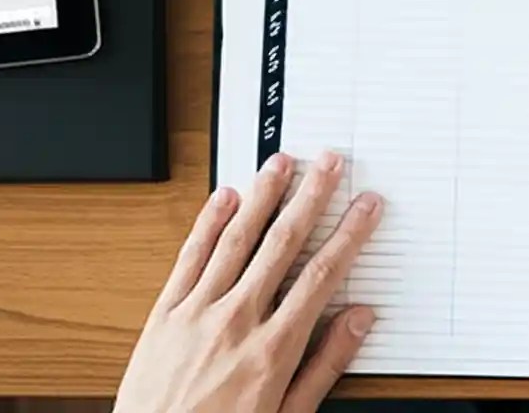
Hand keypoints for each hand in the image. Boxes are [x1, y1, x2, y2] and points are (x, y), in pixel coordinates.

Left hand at [114, 151, 382, 412]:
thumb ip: (325, 365)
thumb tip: (357, 321)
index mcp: (272, 350)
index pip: (322, 276)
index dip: (349, 235)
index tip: (364, 207)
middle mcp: (236, 322)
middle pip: (282, 245)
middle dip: (310, 198)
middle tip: (327, 164)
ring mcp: (197, 314)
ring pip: (236, 240)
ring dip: (261, 196)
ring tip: (280, 164)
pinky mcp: (164, 315)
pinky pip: (189, 258)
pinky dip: (207, 223)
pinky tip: (223, 197)